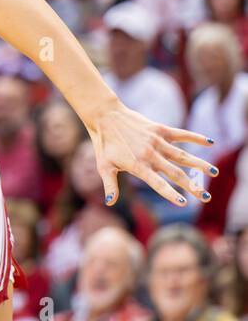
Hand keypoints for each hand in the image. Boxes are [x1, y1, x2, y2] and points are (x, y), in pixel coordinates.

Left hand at [88, 102, 217, 206]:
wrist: (104, 117)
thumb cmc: (104, 145)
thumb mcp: (104, 167)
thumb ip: (110, 186)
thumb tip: (110, 202)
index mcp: (138, 165)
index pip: (157, 183)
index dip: (170, 194)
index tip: (184, 203)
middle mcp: (150, 154)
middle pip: (175, 173)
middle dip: (191, 186)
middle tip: (206, 197)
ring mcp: (156, 141)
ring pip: (182, 155)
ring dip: (199, 164)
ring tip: (215, 173)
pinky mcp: (160, 129)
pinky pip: (181, 134)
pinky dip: (195, 137)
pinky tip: (210, 143)